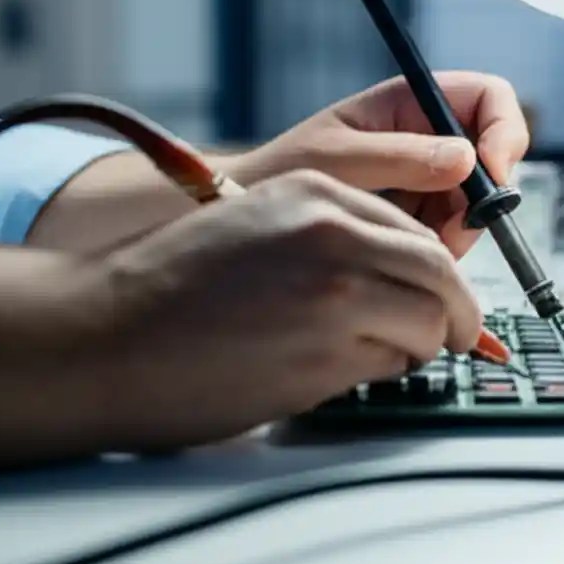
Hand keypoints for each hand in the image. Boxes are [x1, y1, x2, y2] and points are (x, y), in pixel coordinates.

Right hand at [97, 170, 481, 449]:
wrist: (103, 336)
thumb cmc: (172, 288)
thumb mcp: (259, 223)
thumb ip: (334, 234)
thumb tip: (407, 269)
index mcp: (317, 191)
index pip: (418, 231)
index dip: (441, 272)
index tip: (448, 296)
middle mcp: (334, 233)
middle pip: (441, 274)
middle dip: (458, 313)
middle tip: (461, 336)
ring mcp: (335, 294)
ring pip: (428, 324)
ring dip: (419, 347)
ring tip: (381, 355)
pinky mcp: (326, 355)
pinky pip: (391, 365)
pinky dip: (384, 372)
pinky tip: (342, 371)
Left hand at [234, 72, 530, 257]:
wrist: (246, 214)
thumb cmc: (280, 173)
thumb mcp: (336, 160)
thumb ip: (398, 157)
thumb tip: (466, 158)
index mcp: (410, 103)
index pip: (490, 97)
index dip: (504, 130)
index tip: (492, 173)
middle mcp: (427, 137)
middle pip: (494, 157)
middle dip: (483, 197)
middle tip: (453, 230)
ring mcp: (428, 180)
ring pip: (479, 203)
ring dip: (461, 230)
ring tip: (413, 245)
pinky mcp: (421, 218)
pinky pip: (456, 233)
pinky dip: (442, 250)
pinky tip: (405, 255)